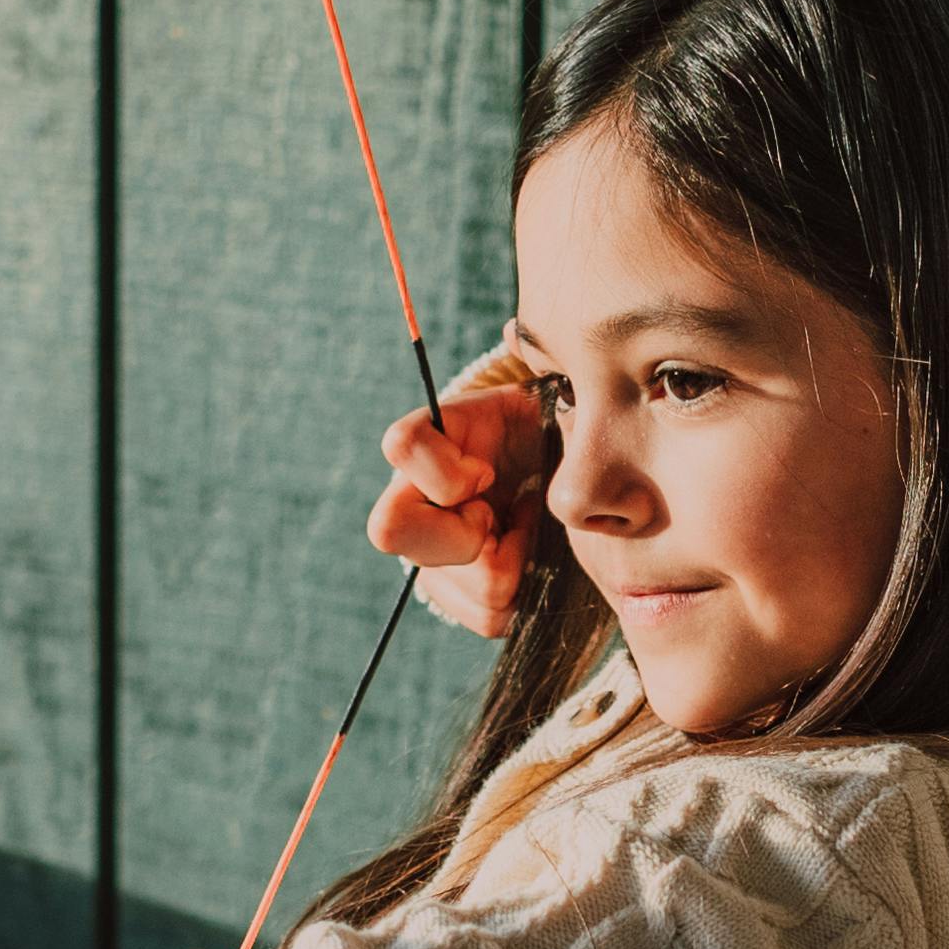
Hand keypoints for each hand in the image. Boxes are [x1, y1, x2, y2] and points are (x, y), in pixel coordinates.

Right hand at [369, 364, 555, 636]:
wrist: (557, 478)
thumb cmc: (546, 431)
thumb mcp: (538, 400)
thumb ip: (526, 373)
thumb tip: (517, 331)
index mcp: (426, 442)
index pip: (400, 446)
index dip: (445, 469)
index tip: (489, 471)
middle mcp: (409, 498)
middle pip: (391, 529)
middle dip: (458, 531)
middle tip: (500, 515)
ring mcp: (427, 553)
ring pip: (444, 584)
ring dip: (502, 563)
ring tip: (524, 531)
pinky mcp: (455, 596)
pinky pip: (481, 617)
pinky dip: (518, 595)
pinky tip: (530, 560)